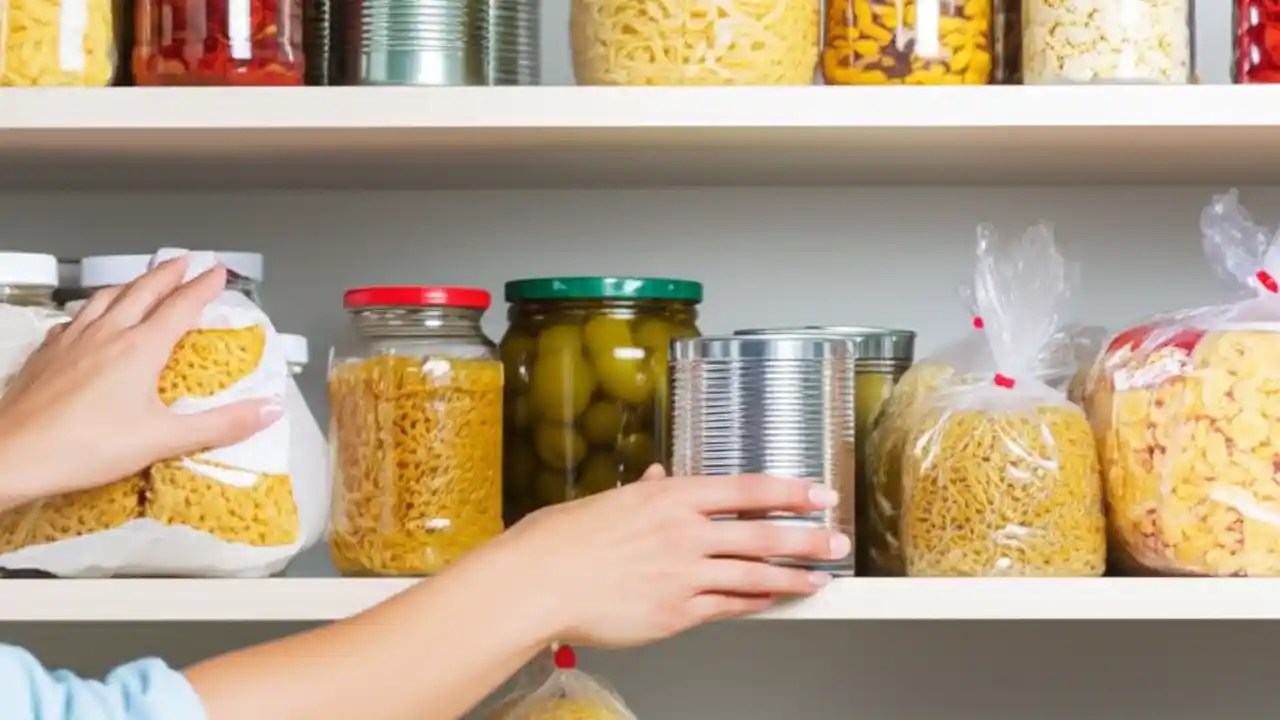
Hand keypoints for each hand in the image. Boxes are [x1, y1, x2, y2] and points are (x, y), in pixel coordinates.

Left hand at [0, 257, 282, 510]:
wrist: (12, 456)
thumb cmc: (81, 448)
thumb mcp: (163, 439)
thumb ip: (220, 425)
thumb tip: (265, 411)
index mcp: (138, 349)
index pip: (180, 306)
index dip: (203, 287)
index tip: (217, 272)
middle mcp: (105, 335)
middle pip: (142, 291)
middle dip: (167, 273)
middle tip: (183, 260)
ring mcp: (71, 342)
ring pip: (105, 298)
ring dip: (130, 284)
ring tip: (141, 280)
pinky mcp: (45, 356)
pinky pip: (73, 319)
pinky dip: (91, 309)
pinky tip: (88, 319)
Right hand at [477, 465, 849, 648]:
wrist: (538, 583)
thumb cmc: (561, 541)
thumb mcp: (607, 501)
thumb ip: (644, 493)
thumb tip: (659, 480)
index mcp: (671, 497)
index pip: (747, 489)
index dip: (790, 491)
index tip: (818, 493)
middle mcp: (685, 532)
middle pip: (763, 532)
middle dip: (807, 537)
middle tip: (835, 538)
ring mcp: (684, 575)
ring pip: (755, 574)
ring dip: (793, 576)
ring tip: (820, 578)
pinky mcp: (678, 613)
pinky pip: (728, 606)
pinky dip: (756, 602)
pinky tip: (772, 601)